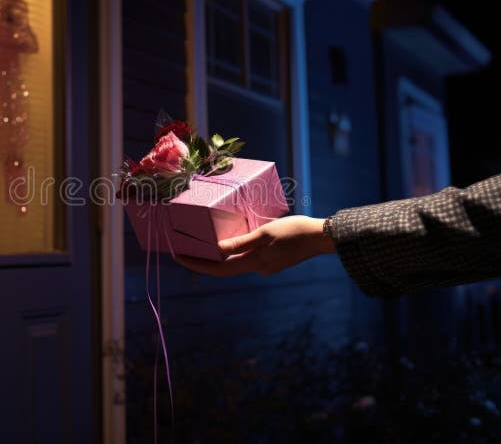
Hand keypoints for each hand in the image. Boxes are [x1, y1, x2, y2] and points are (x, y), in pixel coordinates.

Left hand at [173, 216, 335, 276]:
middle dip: (204, 260)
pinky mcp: (272, 261)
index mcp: (254, 263)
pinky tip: (230, 242)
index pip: (218, 269)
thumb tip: (216, 250)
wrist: (321, 237)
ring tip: (202, 244)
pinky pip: (247, 258)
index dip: (197, 265)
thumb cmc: (294, 231)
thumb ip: (241, 243)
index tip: (179, 258)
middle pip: (224, 267)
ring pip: (236, 262)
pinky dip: (234, 252)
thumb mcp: (265, 233)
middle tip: (185, 250)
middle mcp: (258, 268)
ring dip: (218, 257)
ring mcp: (266, 266)